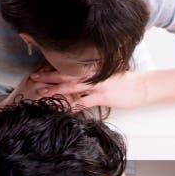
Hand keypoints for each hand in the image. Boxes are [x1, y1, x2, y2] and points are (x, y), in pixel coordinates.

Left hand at [29, 68, 147, 109]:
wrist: (141, 87)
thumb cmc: (124, 82)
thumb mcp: (106, 75)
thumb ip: (92, 77)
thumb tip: (78, 79)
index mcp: (92, 69)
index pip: (69, 67)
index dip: (53, 68)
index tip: (40, 69)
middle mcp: (92, 75)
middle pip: (66, 74)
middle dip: (48, 77)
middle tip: (33, 77)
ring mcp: (97, 85)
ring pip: (72, 86)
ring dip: (56, 90)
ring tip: (42, 92)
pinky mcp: (102, 96)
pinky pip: (84, 101)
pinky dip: (73, 104)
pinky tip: (63, 108)